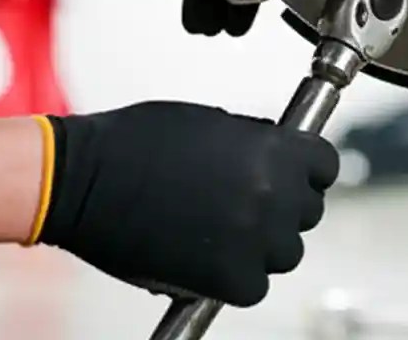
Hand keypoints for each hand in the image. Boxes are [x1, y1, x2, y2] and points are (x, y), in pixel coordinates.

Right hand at [35, 102, 338, 306]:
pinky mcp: (228, 280)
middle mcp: (272, 196)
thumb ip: (253, 141)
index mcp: (274, 151)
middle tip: (244, 206)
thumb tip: (277, 156)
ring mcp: (253, 240)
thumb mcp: (209, 122)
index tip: (292, 177)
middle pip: (308, 212)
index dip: (307, 172)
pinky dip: (235, 278)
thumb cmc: (133, 144)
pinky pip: (254, 286)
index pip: (325, 167)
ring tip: (220, 231)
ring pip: (285, 253)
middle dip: (282, 208)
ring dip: (261, 245)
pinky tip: (206, 257)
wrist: (83, 180)